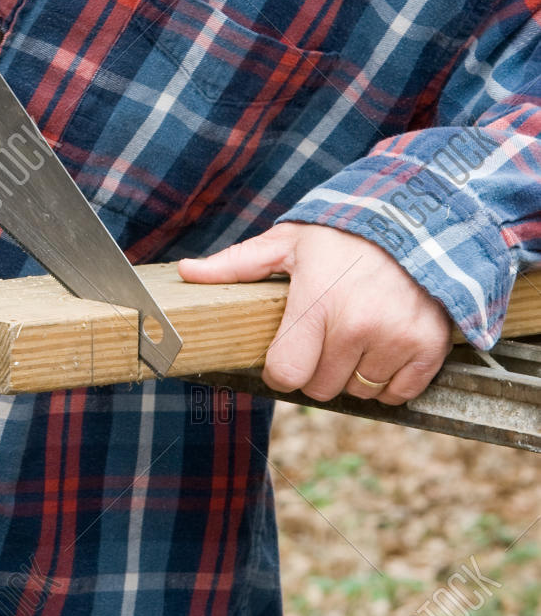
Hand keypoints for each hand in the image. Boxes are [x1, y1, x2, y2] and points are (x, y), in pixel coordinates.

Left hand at [177, 222, 451, 404]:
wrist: (420, 221)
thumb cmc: (344, 235)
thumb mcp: (289, 241)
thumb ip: (237, 264)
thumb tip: (186, 272)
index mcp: (316, 302)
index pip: (286, 374)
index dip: (281, 368)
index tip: (288, 350)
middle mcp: (357, 326)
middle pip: (320, 389)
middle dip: (317, 367)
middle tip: (328, 333)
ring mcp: (396, 339)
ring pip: (359, 393)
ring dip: (354, 373)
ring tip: (359, 332)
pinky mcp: (428, 349)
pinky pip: (396, 394)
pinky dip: (389, 379)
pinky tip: (385, 344)